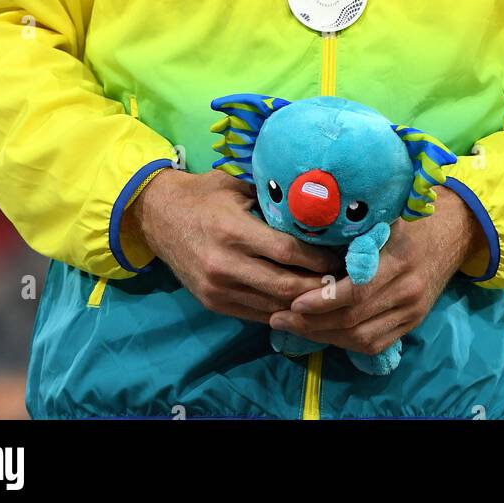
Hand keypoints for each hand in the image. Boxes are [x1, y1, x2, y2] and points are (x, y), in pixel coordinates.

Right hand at [123, 169, 346, 324]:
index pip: (287, 252)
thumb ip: (271, 203)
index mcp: (234, 231)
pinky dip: (283, 311)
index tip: (344, 257)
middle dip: (320, 286)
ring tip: (331, 296)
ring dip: (305, 304)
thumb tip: (317, 210)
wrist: (158, 216)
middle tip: (346, 281)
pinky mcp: (213, 303)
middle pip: (285, 285)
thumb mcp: (238, 189)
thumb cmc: (204, 195)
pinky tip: (303, 305)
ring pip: (274, 305)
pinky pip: (257, 314)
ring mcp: (218, 288)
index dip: (319, 259)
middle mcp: (225, 265)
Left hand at [268, 186, 485, 358]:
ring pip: (362, 338)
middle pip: (354, 319)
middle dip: (312, 322)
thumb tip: (307, 229)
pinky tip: (321, 334)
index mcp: (398, 260)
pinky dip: (345, 343)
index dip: (323, 300)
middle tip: (278, 317)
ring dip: (324, 337)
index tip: (293, 301)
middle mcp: (407, 291)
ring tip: (292, 327)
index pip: (356, 291)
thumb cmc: (411, 218)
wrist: (455, 233)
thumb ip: (354, 229)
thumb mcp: (385, 215)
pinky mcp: (413, 324)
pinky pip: (375, 344)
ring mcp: (412, 312)